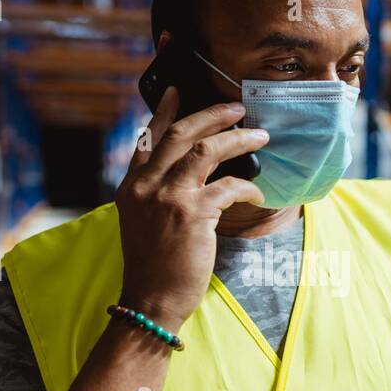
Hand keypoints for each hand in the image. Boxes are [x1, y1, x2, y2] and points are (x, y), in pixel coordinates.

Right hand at [114, 87, 266, 330]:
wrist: (150, 300)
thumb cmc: (153, 267)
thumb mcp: (142, 223)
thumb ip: (156, 194)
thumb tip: (188, 171)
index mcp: (131, 186)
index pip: (149, 138)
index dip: (165, 111)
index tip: (178, 90)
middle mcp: (146, 186)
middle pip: (181, 133)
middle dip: (213, 115)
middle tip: (237, 109)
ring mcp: (168, 197)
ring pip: (207, 150)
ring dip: (238, 139)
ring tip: (259, 137)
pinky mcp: (192, 214)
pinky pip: (229, 185)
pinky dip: (248, 185)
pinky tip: (258, 192)